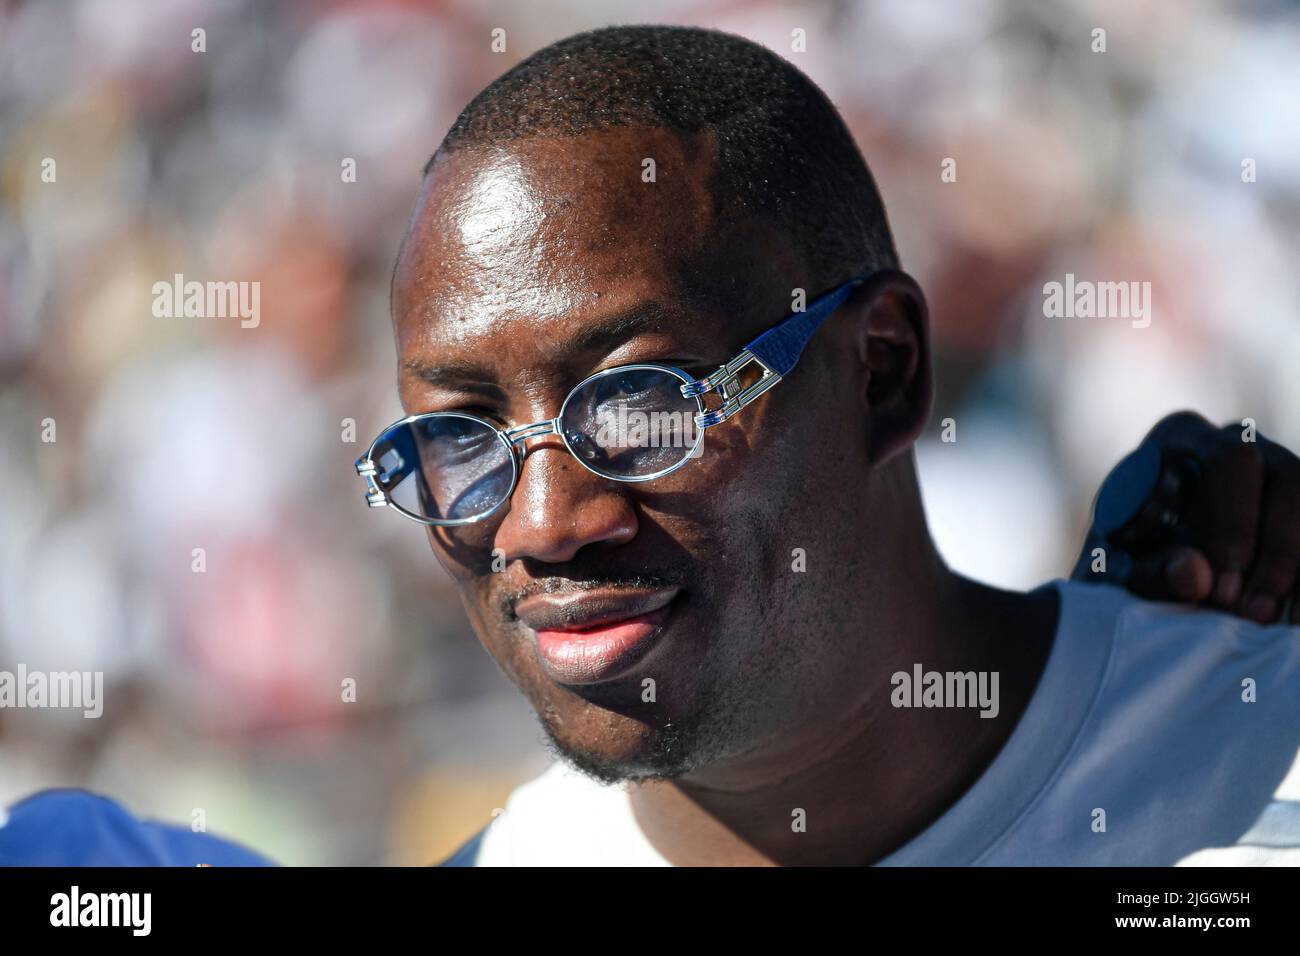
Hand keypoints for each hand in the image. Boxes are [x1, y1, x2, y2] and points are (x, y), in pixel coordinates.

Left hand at [1075, 411, 1299, 623]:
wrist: (1139, 573)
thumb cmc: (1120, 560)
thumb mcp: (1116, 571)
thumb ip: (1148, 573)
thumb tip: (1195, 576)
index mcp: (1183, 439)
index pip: (1231, 462)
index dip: (1236, 526)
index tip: (1222, 590)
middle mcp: (1239, 444)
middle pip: (1288, 478)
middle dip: (1278, 552)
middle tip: (1253, 613)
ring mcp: (1278, 471)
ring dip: (1296, 565)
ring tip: (1270, 620)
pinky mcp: (1295, 508)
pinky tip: (1293, 618)